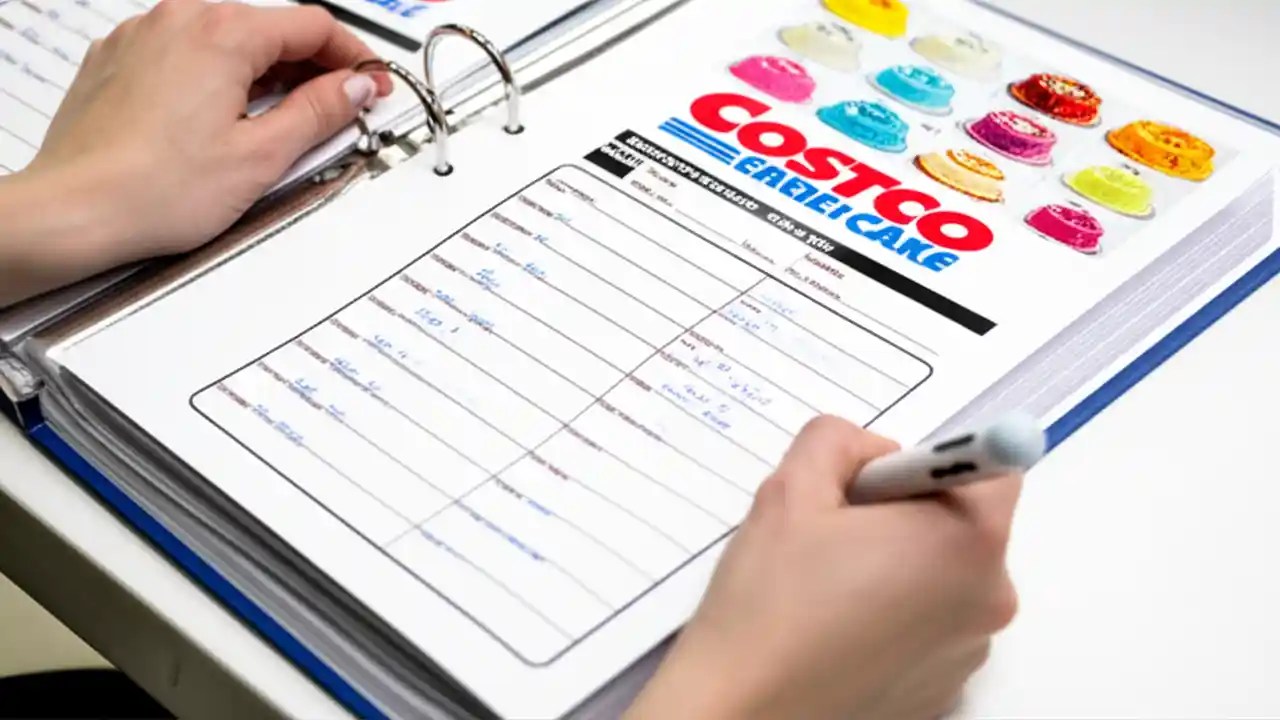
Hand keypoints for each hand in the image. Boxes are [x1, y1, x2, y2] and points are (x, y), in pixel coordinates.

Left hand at [0, 0, 390, 306]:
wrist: (73, 211)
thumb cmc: (153, 189)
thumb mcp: (261, 156)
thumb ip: (318, 112)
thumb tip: (353, 88)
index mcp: (221, 33)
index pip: (312, 25)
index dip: (354, 57)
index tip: (372, 86)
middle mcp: (179, 20)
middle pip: (270, 30)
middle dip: (313, 68)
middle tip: (341, 109)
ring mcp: (144, 38)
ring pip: (228, 42)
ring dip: (267, 75)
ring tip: (286, 123)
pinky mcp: (119, 62)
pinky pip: (187, 56)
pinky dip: (220, 79)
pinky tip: (228, 121)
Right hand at [627, 416, 1021, 719]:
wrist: (744, 707)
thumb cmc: (769, 608)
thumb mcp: (791, 488)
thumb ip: (839, 440)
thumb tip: (869, 450)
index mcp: (964, 542)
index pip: (990, 469)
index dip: (931, 464)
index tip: (884, 481)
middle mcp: (986, 600)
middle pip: (964, 525)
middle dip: (906, 516)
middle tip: (836, 533)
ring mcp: (967, 653)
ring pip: (942, 578)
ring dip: (897, 568)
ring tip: (826, 586)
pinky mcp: (942, 689)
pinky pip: (928, 627)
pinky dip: (891, 617)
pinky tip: (834, 625)